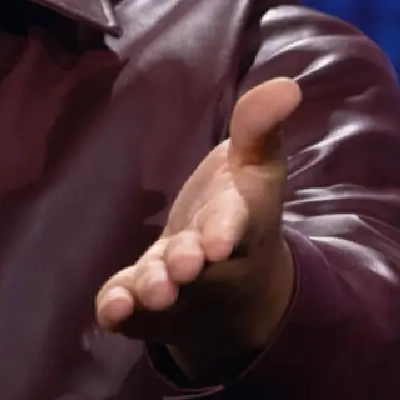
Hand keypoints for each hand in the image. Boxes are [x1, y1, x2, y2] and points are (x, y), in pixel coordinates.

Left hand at [93, 77, 303, 381]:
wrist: (237, 277)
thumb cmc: (243, 207)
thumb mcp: (257, 164)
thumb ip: (260, 126)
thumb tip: (287, 85)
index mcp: (239, 224)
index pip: (234, 226)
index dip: (225, 232)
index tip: (218, 240)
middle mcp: (209, 264)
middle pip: (201, 268)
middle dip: (189, 266)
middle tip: (182, 266)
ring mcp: (177, 288)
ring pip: (166, 292)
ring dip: (156, 290)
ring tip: (151, 291)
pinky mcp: (147, 304)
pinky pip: (133, 314)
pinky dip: (122, 311)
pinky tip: (111, 309)